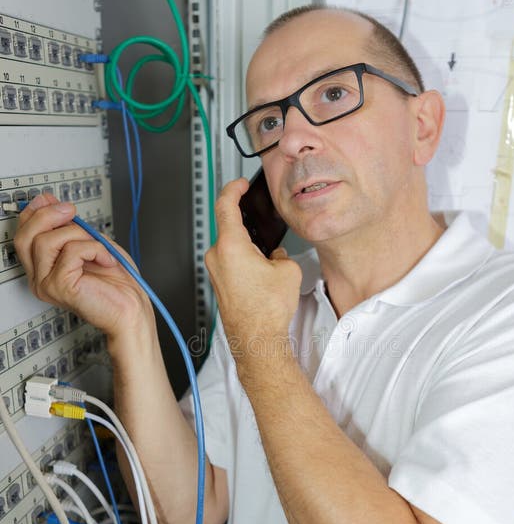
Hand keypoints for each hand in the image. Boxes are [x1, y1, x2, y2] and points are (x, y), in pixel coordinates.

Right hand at [14, 194, 152, 343]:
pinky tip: (105, 260)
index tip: (50, 199)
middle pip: (25, 237)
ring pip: (47, 240)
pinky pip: (71, 251)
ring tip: (98, 247)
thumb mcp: (91, 243)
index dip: (34, 213)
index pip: (23, 236)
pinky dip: (93, 249)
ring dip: (79, 235)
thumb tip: (51, 202)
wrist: (132, 309)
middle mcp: (40, 278)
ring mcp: (47, 284)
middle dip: (48, 216)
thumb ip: (69, 226)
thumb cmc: (116, 283)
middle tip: (71, 211)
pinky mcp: (60, 286)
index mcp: (43, 269)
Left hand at [204, 178, 301, 355]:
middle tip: (265, 227)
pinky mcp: (219, 285)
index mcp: (230, 245)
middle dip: (250, 227)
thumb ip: (280, 255)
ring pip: (231, 248)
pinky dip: (244, 263)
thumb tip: (276, 257)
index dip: (234, 189)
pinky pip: (231, 264)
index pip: (225, 204)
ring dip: (248, 248)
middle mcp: (217, 257)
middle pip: (230, 228)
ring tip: (268, 261)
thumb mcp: (287, 271)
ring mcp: (215, 272)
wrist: (257, 339)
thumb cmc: (266, 311)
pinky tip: (261, 276)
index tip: (240, 184)